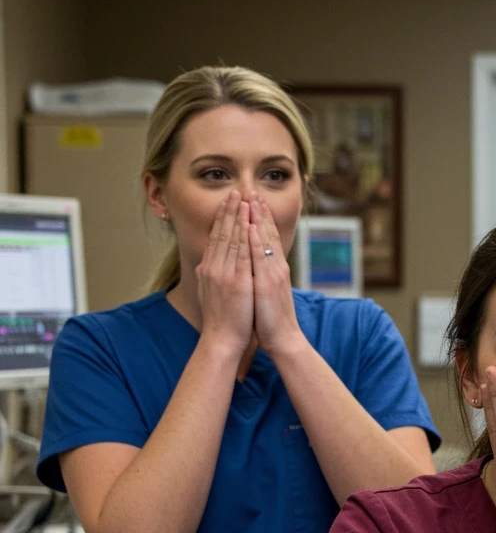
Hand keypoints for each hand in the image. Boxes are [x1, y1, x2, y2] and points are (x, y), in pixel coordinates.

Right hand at [195, 191, 253, 357]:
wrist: (222, 340)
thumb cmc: (222, 320)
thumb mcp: (214, 293)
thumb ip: (215, 275)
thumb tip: (213, 264)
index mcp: (208, 270)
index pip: (216, 238)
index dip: (222, 219)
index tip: (228, 202)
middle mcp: (213, 268)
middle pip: (222, 233)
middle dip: (229, 211)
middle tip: (235, 192)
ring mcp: (224, 274)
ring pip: (231, 239)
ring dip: (238, 217)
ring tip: (244, 199)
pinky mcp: (236, 282)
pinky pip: (241, 254)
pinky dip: (245, 237)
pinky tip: (249, 223)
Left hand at [250, 199, 303, 357]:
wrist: (283, 339)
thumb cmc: (272, 319)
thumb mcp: (267, 292)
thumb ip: (262, 276)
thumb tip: (255, 266)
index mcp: (275, 269)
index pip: (268, 238)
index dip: (261, 219)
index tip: (254, 201)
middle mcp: (276, 267)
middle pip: (268, 234)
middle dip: (259, 212)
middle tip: (251, 190)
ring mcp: (273, 274)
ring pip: (265, 240)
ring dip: (257, 219)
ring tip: (250, 199)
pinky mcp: (267, 283)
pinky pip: (260, 257)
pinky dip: (254, 240)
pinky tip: (249, 226)